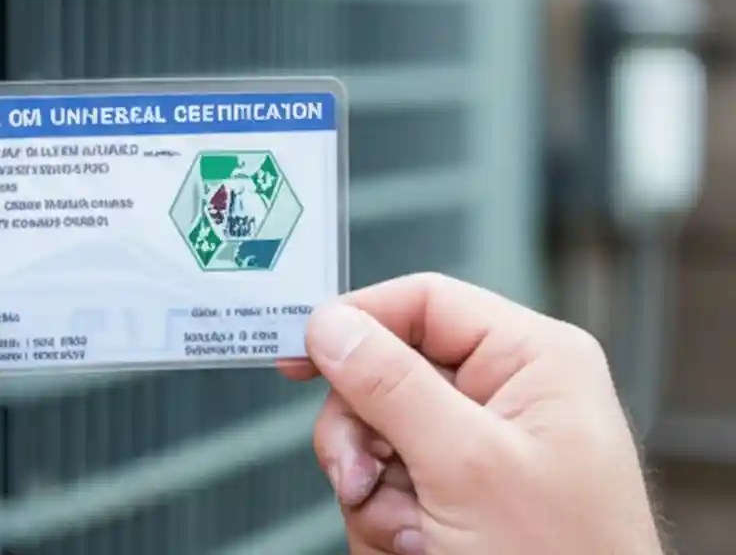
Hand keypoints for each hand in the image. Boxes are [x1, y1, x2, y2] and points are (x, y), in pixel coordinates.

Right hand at [280, 274, 661, 554]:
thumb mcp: (467, 466)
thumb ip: (393, 386)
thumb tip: (333, 325)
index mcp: (533, 359)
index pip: (423, 302)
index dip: (356, 320)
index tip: (299, 353)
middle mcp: (506, 395)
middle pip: (384, 374)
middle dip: (364, 437)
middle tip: (363, 478)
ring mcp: (478, 449)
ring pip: (376, 438)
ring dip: (375, 493)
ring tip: (414, 534)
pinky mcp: (457, 495)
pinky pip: (387, 486)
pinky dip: (387, 522)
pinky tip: (421, 548)